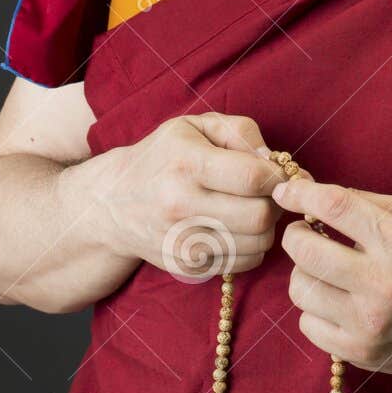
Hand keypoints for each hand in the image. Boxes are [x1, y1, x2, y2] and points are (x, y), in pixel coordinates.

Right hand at [92, 111, 281, 277]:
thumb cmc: (163, 157)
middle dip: (275, 203)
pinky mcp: (188, 266)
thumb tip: (274, 161)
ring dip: (266, 226)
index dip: (278, 176)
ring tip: (252, 208)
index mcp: (187, 164)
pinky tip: (236, 228)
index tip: (278, 174)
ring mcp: (184, 241)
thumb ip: (240, 132)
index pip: (253, 178)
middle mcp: (182, 205)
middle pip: (260, 216)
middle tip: (269, 194)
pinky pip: (245, 262)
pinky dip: (251, 246)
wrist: (113, 203)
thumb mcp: (194, 127)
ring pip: (258, 243)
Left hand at [270, 175, 391, 373]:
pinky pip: (307, 325)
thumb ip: (363, 203)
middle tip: (304, 235)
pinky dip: (315, 310)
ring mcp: (370, 322)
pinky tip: (336, 303)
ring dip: (305, 275)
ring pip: (300, 288)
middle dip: (295, 236)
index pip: (334, 206)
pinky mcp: (361, 352)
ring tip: (325, 272)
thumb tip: (310, 194)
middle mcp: (383, 283)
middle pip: (305, 251)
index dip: (300, 194)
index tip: (286, 192)